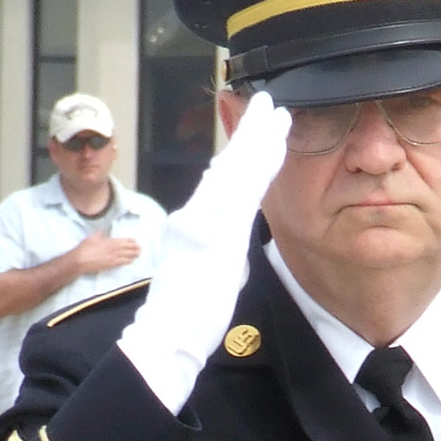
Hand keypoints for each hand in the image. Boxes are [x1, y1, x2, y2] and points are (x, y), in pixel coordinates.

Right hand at [71, 234, 141, 275]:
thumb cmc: (84, 248)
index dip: (129, 241)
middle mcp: (112, 250)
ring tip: (139, 254)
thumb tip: (102, 231)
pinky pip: (121, 263)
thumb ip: (99, 234)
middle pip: (126, 249)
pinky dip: (127, 261)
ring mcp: (112, 258)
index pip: (122, 241)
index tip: (135, 241)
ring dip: (133, 255)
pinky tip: (131, 261)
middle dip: (134, 248)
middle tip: (140, 248)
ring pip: (125, 256)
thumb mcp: (91, 238)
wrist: (80, 260)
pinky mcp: (110, 265)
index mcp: (108, 242)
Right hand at [118, 92, 291, 414]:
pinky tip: (261, 152)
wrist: (166, 337)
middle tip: (273, 103)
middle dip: (254, 133)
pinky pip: (232, 198)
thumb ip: (221, 240)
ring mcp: (200, 225)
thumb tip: (235, 225)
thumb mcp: (211, 266)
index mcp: (202, 222)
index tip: (265, 125)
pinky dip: (248, 172)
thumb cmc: (188, 311)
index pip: (229, 179)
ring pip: (233, 175)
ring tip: (275, 116)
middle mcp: (198, 216)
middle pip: (231, 167)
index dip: (248, 149)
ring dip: (256, 143)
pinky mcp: (204, 238)